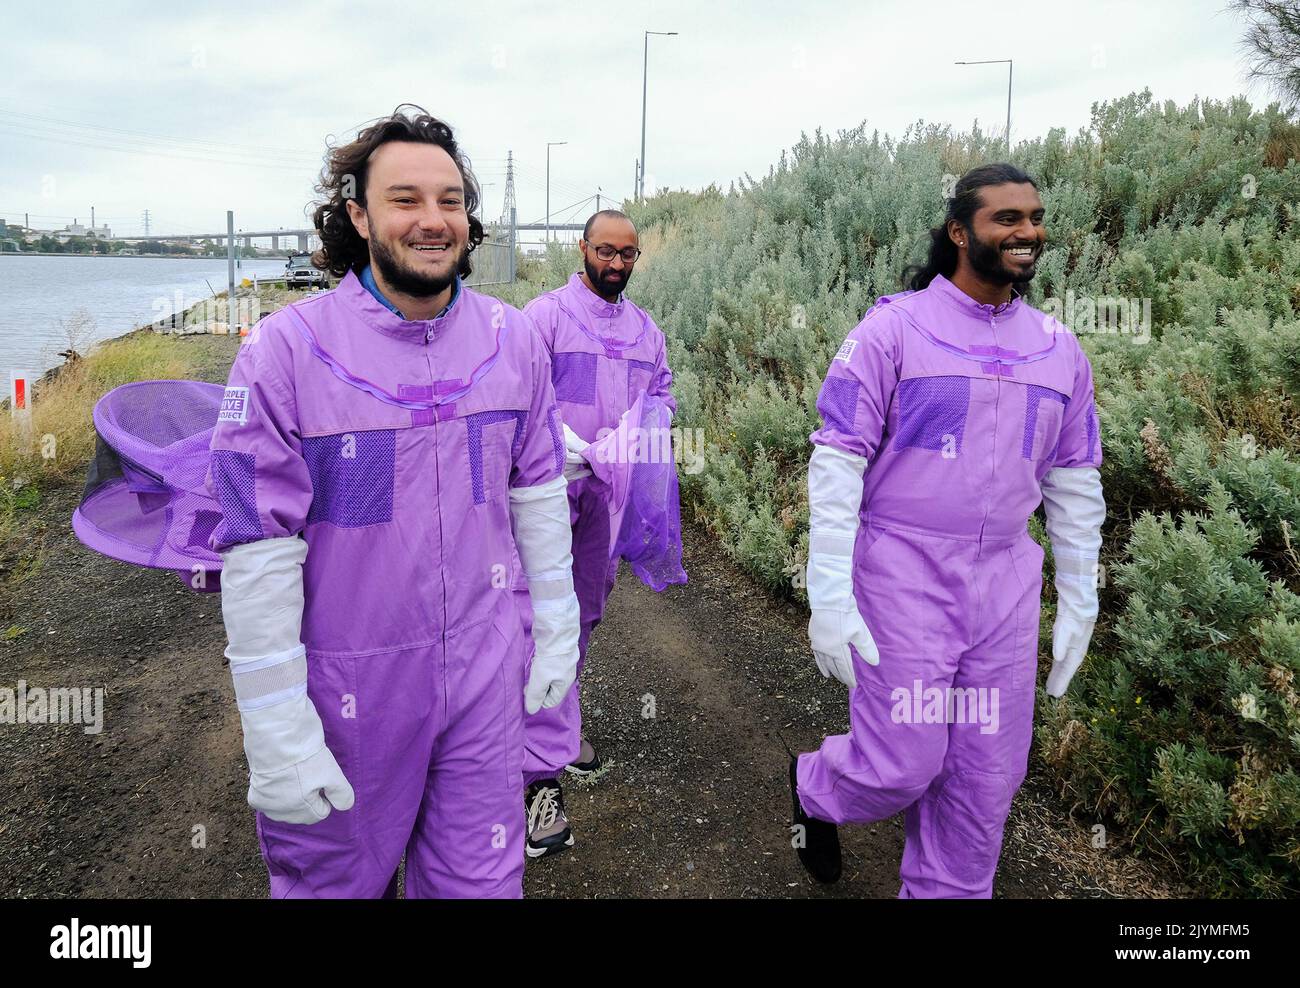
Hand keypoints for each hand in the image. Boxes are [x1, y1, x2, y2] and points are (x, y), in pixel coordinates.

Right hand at [239, 691, 353, 823]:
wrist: (276, 740)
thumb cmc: (306, 758)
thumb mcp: (332, 774)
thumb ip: (341, 794)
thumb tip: (345, 806)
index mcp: (304, 813)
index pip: (321, 812)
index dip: (323, 794)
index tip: (320, 778)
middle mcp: (283, 816)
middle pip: (301, 811)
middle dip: (306, 797)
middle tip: (306, 773)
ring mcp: (267, 808)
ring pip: (284, 806)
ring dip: (289, 794)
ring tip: (291, 773)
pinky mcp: (254, 797)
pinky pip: (268, 799)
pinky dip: (273, 790)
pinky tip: (277, 775)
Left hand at [525, 644, 577, 713]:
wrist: (557, 631)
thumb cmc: (550, 657)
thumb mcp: (540, 679)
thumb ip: (535, 696)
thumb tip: (532, 711)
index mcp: (565, 684)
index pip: (551, 701)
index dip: (538, 699)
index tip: (529, 690)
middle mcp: (566, 675)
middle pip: (550, 689)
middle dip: (538, 688)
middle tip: (528, 681)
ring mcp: (563, 664)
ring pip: (549, 677)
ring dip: (539, 676)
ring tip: (533, 669)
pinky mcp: (558, 653)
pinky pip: (549, 666)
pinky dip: (542, 665)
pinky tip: (538, 659)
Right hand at [809, 607, 878, 688]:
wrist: (829, 600)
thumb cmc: (846, 615)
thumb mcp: (860, 632)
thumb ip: (866, 649)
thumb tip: (874, 663)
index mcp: (837, 650)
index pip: (844, 668)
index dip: (849, 678)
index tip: (853, 685)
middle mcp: (825, 649)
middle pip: (833, 666)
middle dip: (839, 675)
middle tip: (844, 682)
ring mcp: (817, 642)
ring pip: (822, 660)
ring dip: (827, 669)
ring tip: (828, 676)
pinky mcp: (813, 634)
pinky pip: (815, 652)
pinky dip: (818, 658)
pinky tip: (820, 658)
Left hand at [1045, 612, 1094, 696]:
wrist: (1079, 609)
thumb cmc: (1072, 621)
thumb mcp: (1064, 632)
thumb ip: (1060, 645)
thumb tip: (1057, 659)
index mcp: (1075, 654)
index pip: (1065, 673)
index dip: (1060, 683)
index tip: (1054, 694)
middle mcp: (1074, 655)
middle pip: (1064, 672)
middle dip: (1058, 683)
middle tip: (1051, 694)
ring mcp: (1072, 650)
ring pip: (1063, 667)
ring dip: (1058, 677)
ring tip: (1052, 686)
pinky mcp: (1067, 645)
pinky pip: (1062, 660)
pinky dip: (1058, 667)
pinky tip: (1055, 669)